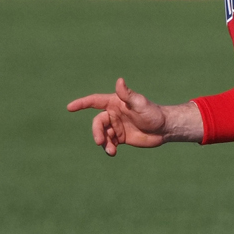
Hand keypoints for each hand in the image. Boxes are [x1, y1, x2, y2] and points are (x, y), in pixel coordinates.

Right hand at [66, 78, 198, 154]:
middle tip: (99, 141)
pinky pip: (109, 142)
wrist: (164, 129)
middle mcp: (113, 114)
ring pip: (102, 134)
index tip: (69, 107)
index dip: (81, 103)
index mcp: (115, 102)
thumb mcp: (140, 104)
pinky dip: (108, 147)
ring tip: (111, 151)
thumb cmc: (153, 113)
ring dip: (103, 142)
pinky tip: (113, 152)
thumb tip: (119, 81)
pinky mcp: (120, 137)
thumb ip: (128, 95)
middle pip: (97, 122)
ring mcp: (116, 126)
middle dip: (97, 132)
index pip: (94, 101)